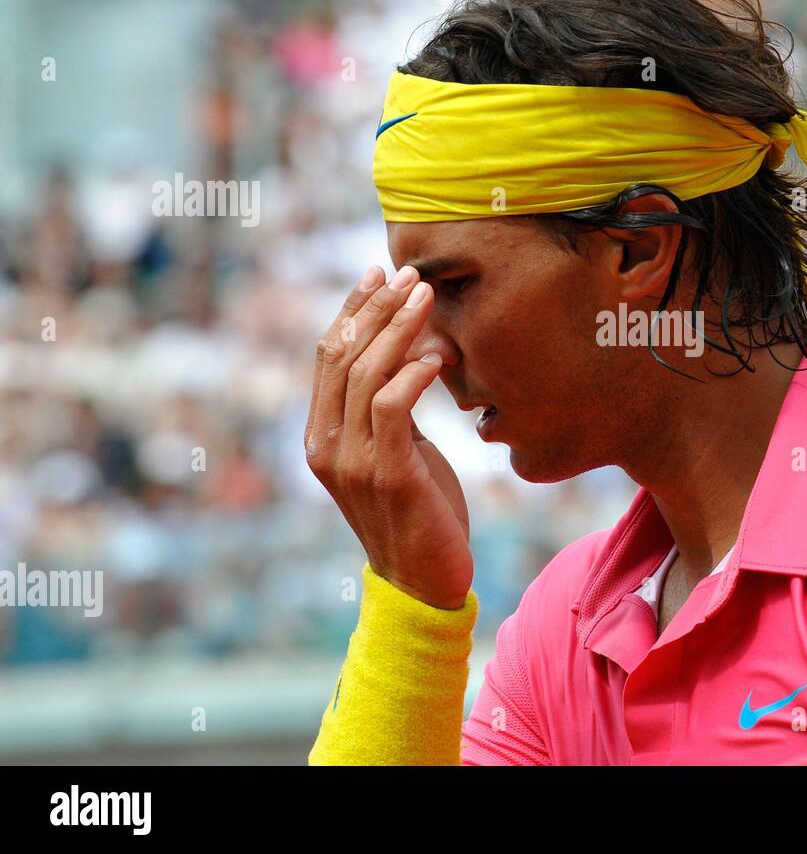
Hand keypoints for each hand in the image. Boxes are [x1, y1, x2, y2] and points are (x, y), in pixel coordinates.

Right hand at [304, 265, 471, 609]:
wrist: (426, 581)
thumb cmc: (420, 511)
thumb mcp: (400, 451)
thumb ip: (391, 410)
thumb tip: (409, 353)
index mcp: (321, 436)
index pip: (327, 356)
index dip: (352, 309)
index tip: (379, 272)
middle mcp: (326, 445)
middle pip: (341, 354)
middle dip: (375, 306)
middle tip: (408, 272)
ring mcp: (352, 461)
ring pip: (366, 373)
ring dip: (398, 327)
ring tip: (426, 295)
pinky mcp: (387, 474)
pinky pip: (392, 408)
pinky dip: (413, 373)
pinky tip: (438, 354)